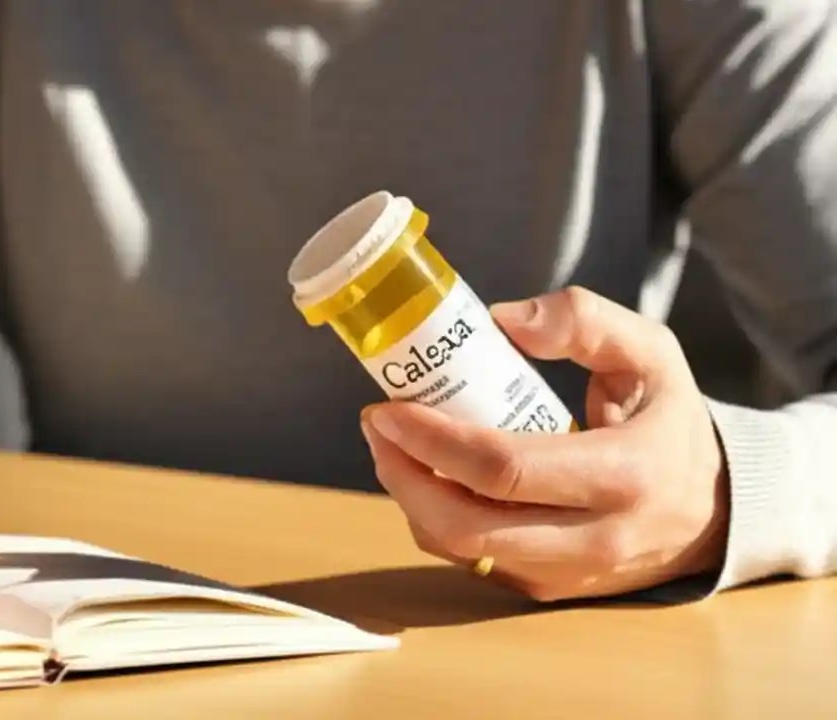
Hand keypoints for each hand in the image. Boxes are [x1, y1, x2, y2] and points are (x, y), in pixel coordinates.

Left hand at [362, 286, 728, 599]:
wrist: (713, 509)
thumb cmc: (669, 420)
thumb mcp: (649, 352)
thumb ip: (584, 319)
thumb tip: (501, 322)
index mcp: (625, 475)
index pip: (503, 469)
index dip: (432, 440)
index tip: (387, 407)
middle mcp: (596, 539)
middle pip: (466, 526)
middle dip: (402, 475)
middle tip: (378, 427)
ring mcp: (568, 574)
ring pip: (459, 550)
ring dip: (411, 498)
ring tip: (396, 446)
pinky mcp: (548, 590)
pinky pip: (470, 561)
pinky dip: (436, 519)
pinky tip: (429, 476)